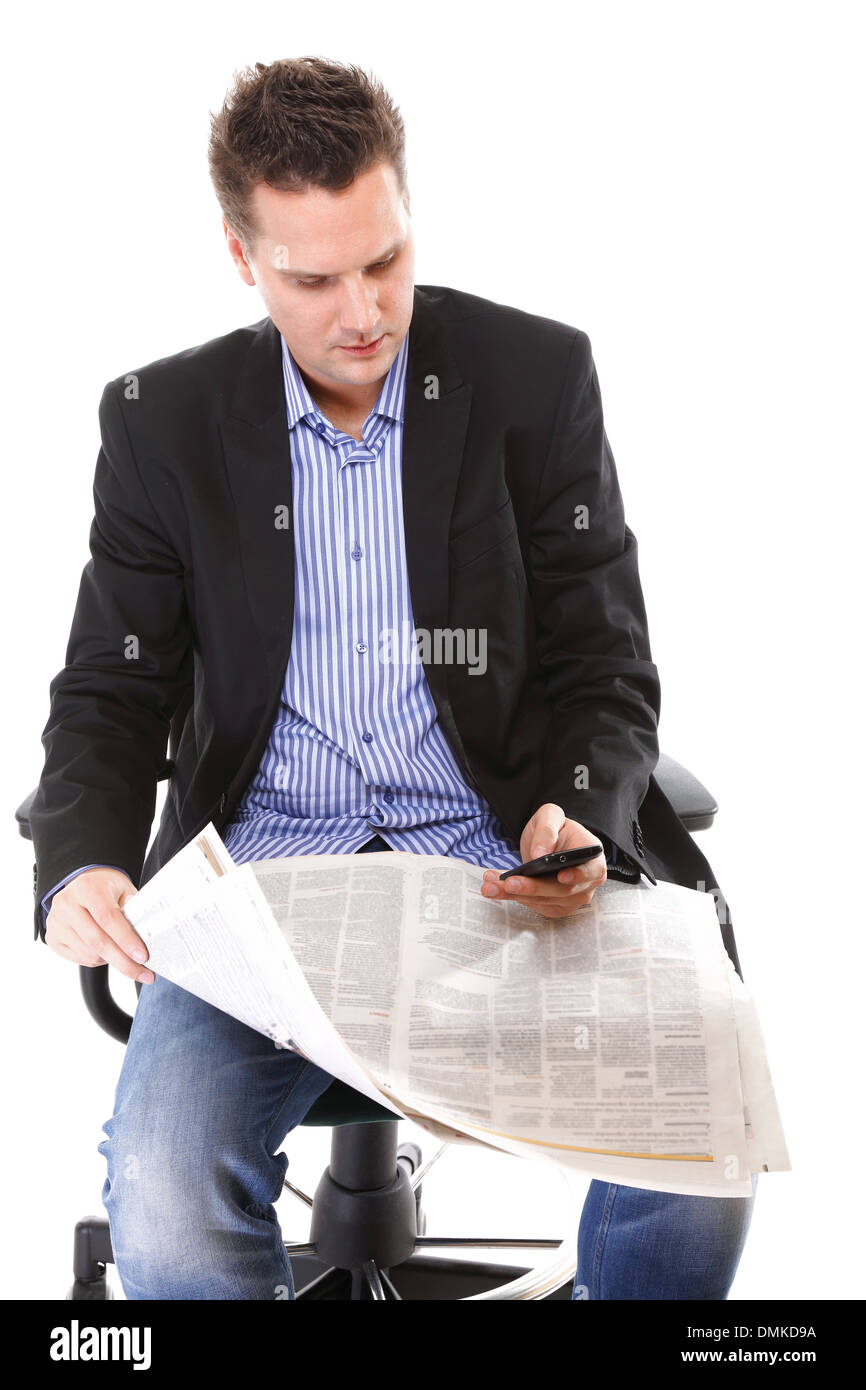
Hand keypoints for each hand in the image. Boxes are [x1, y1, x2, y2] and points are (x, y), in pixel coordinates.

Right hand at [44, 868, 153, 981]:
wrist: (84, 883)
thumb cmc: (106, 888)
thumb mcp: (124, 890)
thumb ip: (134, 909)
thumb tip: (146, 934)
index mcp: (87, 888)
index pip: (108, 918)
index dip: (126, 940)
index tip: (142, 957)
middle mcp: (67, 904)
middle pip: (98, 941)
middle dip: (123, 961)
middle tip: (142, 973)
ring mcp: (56, 922)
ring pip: (89, 954)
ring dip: (110, 960)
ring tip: (123, 953)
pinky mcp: (52, 936)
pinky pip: (79, 958)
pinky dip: (97, 960)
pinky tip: (105, 951)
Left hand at [481, 803, 606, 918]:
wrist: (548, 843)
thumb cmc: (555, 829)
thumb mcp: (550, 816)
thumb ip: (546, 830)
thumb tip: (540, 853)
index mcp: (592, 857)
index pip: (591, 870)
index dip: (577, 875)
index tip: (561, 876)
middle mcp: (586, 881)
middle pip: (562, 890)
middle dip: (533, 888)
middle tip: (510, 882)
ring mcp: (572, 897)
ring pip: (544, 901)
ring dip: (516, 895)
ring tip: (491, 885)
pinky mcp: (555, 906)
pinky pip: (535, 905)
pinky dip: (513, 898)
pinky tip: (496, 888)